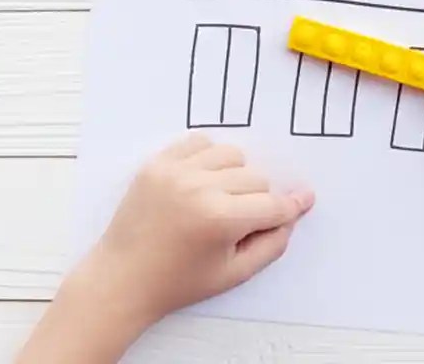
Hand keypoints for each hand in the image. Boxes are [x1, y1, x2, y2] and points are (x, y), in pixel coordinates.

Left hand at [72, 134, 314, 327]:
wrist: (122, 278)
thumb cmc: (179, 282)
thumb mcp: (236, 274)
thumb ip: (274, 243)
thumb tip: (296, 208)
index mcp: (220, 220)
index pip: (273, 205)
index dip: (289, 208)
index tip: (301, 202)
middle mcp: (199, 188)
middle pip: (257, 178)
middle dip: (256, 202)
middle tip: (236, 224)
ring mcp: (175, 171)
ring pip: (232, 155)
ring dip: (235, 176)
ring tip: (219, 200)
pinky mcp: (157, 163)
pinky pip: (200, 142)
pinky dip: (208, 158)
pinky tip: (200, 182)